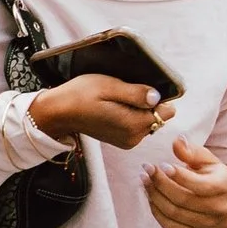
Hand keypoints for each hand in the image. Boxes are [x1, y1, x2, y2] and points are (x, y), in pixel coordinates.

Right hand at [31, 74, 174, 150]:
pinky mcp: (122, 141)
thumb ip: (135, 92)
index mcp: (134, 124)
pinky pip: (137, 125)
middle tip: (124, 93)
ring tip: (117, 100)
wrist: (58, 112)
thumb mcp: (108, 86)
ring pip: (149, 121)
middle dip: (148, 104)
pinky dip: (131, 115)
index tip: (140, 89)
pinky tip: (114, 108)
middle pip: (160, 116)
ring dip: (139, 109)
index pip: (167, 111)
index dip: (158, 97)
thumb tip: (157, 97)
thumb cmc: (80, 95)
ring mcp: (128, 141)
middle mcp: (135, 137)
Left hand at [143, 138, 226, 227]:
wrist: (225, 203)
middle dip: (160, 184)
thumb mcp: (207, 160)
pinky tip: (150, 196)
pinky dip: (156, 211)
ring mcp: (207, 224)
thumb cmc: (212, 176)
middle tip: (146, 169)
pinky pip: (170, 226)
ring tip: (144, 180)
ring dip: (154, 196)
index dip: (177, 175)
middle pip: (183, 199)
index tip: (160, 164)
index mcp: (224, 187)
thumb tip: (177, 141)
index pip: (198, 185)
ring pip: (173, 213)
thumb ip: (192, 151)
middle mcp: (219, 209)